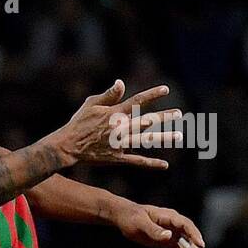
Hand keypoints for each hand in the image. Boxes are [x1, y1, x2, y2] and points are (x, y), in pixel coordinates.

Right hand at [51, 80, 182, 168]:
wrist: (68, 146)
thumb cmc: (79, 122)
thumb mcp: (92, 104)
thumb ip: (109, 95)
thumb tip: (122, 82)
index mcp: (115, 113)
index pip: (138, 101)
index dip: (152, 94)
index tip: (166, 89)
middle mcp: (120, 128)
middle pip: (147, 121)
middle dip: (164, 117)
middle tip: (179, 113)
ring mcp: (120, 144)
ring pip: (146, 140)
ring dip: (163, 137)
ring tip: (179, 135)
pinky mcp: (118, 158)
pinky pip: (137, 161)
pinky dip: (151, 163)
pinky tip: (165, 164)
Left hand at [113, 203, 205, 247]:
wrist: (124, 218)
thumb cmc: (131, 217)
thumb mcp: (140, 223)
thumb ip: (154, 230)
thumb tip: (168, 236)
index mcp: (170, 217)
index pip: (186, 225)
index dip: (194, 235)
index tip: (200, 245)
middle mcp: (174, 226)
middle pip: (190, 238)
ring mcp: (173, 235)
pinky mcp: (168, 243)